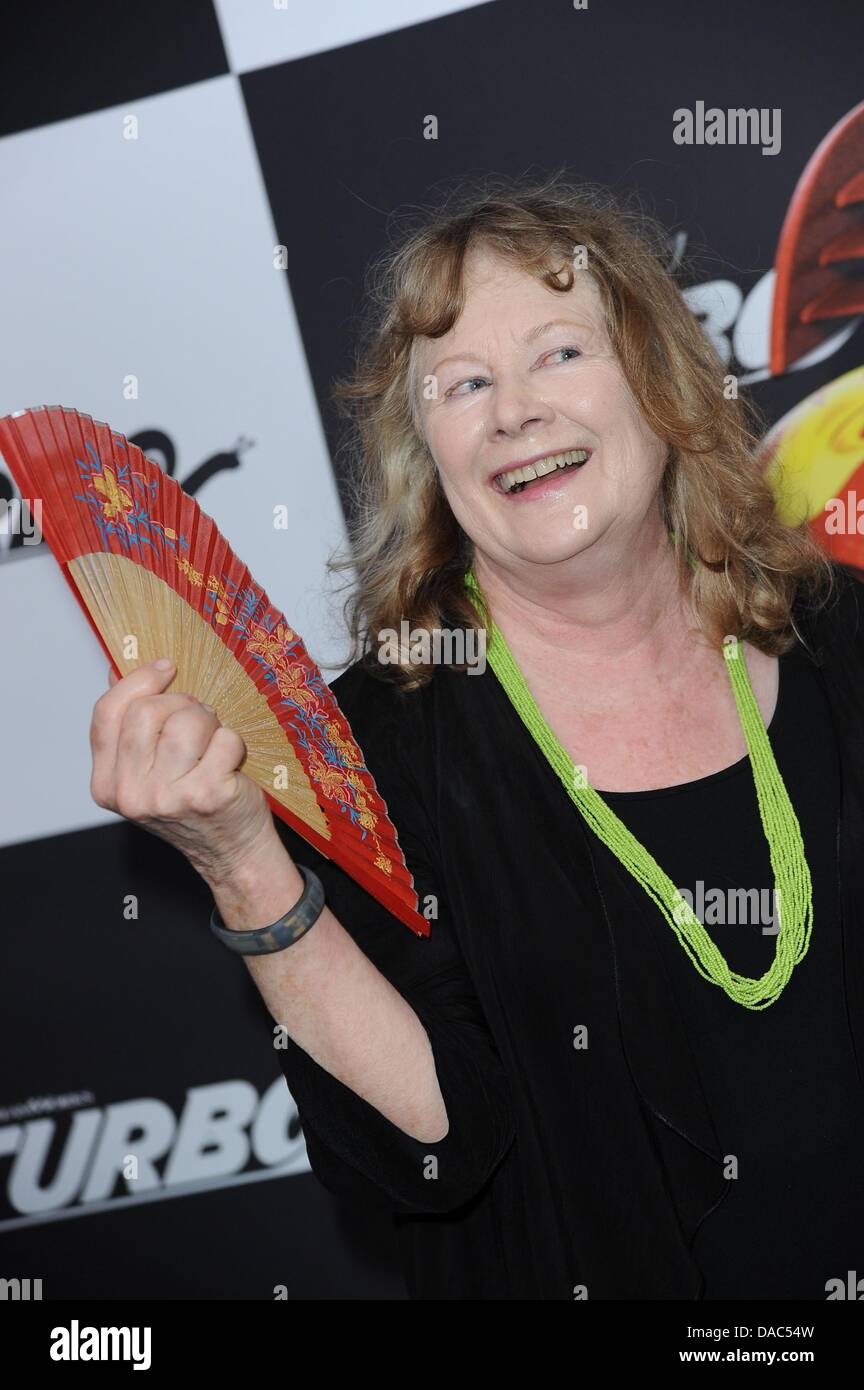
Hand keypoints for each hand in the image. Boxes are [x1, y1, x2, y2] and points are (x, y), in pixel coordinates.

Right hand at [90, 658, 276, 885]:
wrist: (230, 852)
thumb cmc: (193, 805)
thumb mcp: (148, 770)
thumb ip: (129, 726)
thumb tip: (116, 671)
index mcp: (107, 784)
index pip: (106, 714)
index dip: (137, 681)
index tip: (165, 668)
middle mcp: (130, 793)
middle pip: (146, 711)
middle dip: (181, 703)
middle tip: (199, 718)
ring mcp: (167, 797)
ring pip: (186, 721)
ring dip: (209, 722)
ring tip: (213, 742)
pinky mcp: (206, 795)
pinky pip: (223, 738)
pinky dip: (233, 743)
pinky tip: (230, 763)